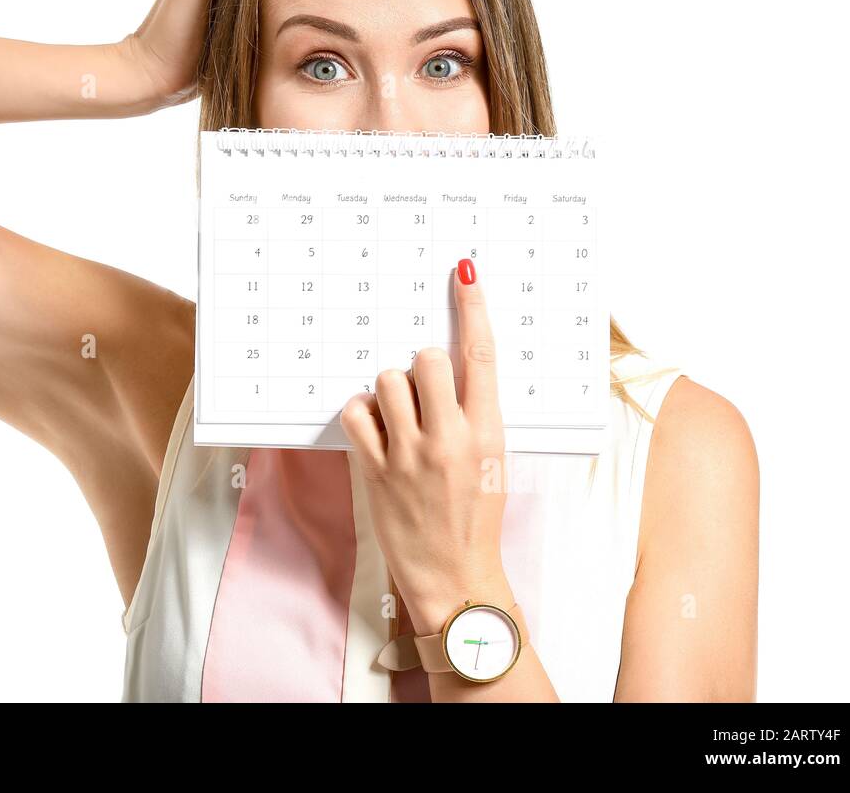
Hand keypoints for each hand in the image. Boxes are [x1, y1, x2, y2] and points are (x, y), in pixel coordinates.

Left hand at [340, 258, 513, 635]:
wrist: (454, 575)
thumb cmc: (475, 517)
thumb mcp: (492, 461)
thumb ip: (474, 414)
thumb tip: (451, 370)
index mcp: (488, 432)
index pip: (481, 356)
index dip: (473, 308)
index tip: (464, 274)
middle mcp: (449, 438)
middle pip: (426, 360)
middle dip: (421, 366)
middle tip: (421, 392)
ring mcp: (409, 454)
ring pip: (387, 382)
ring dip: (390, 390)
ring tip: (398, 417)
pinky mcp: (376, 470)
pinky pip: (357, 414)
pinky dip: (362, 415)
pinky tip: (374, 430)